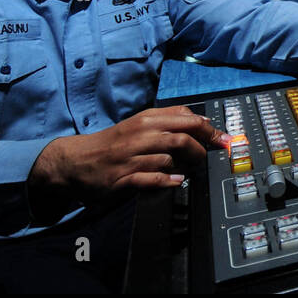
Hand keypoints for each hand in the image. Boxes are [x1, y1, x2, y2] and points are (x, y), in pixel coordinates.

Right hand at [29, 106, 227, 215]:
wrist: (74, 160)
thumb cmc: (112, 143)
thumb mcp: (138, 124)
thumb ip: (167, 121)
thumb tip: (202, 121)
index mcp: (145, 119)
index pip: (185, 117)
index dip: (208, 128)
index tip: (222, 138)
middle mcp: (140, 135)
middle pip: (182, 136)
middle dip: (203, 147)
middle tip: (210, 156)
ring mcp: (131, 157)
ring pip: (170, 156)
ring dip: (187, 164)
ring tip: (192, 169)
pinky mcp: (123, 177)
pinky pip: (151, 177)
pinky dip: (168, 179)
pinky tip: (176, 180)